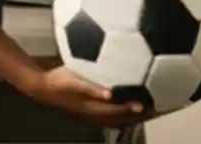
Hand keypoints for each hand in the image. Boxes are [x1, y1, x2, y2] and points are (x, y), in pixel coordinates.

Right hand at [29, 66, 148, 127]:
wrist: (42, 87)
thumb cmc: (58, 81)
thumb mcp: (73, 81)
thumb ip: (91, 87)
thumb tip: (109, 93)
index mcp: (92, 108)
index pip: (119, 111)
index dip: (135, 109)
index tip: (152, 103)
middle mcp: (94, 114)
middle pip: (122, 119)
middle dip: (139, 115)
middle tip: (159, 107)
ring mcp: (91, 114)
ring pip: (118, 119)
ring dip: (133, 115)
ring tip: (150, 108)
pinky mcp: (90, 110)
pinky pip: (112, 115)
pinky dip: (124, 112)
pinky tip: (130, 103)